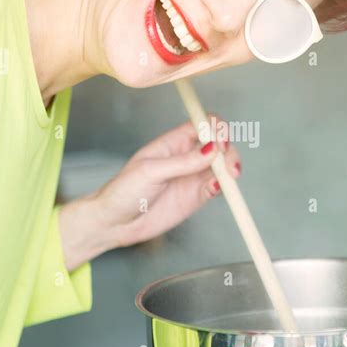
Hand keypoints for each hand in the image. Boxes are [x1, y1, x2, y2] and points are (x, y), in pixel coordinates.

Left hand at [59, 118, 240, 270]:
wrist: (115, 222)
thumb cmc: (124, 191)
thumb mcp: (150, 171)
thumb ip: (182, 162)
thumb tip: (212, 150)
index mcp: (173, 142)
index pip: (203, 124)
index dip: (216, 129)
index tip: (218, 142)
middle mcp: (186, 157)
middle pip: (219, 144)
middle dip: (228, 150)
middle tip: (226, 164)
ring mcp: (193, 177)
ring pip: (222, 166)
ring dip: (230, 168)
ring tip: (228, 178)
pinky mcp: (197, 197)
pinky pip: (217, 188)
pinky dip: (223, 187)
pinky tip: (216, 190)